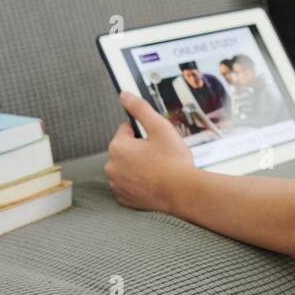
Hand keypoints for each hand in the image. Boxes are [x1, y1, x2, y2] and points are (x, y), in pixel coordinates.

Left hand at [105, 92, 194, 211]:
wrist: (183, 192)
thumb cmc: (173, 162)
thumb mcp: (160, 127)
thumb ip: (141, 109)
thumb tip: (125, 96)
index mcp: (118, 147)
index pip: (127, 129)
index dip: (145, 132)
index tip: (157, 141)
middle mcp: (112, 166)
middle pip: (126, 149)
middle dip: (140, 149)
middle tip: (160, 155)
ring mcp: (117, 184)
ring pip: (127, 167)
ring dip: (139, 166)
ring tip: (159, 170)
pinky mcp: (124, 198)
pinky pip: (129, 184)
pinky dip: (139, 182)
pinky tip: (153, 182)